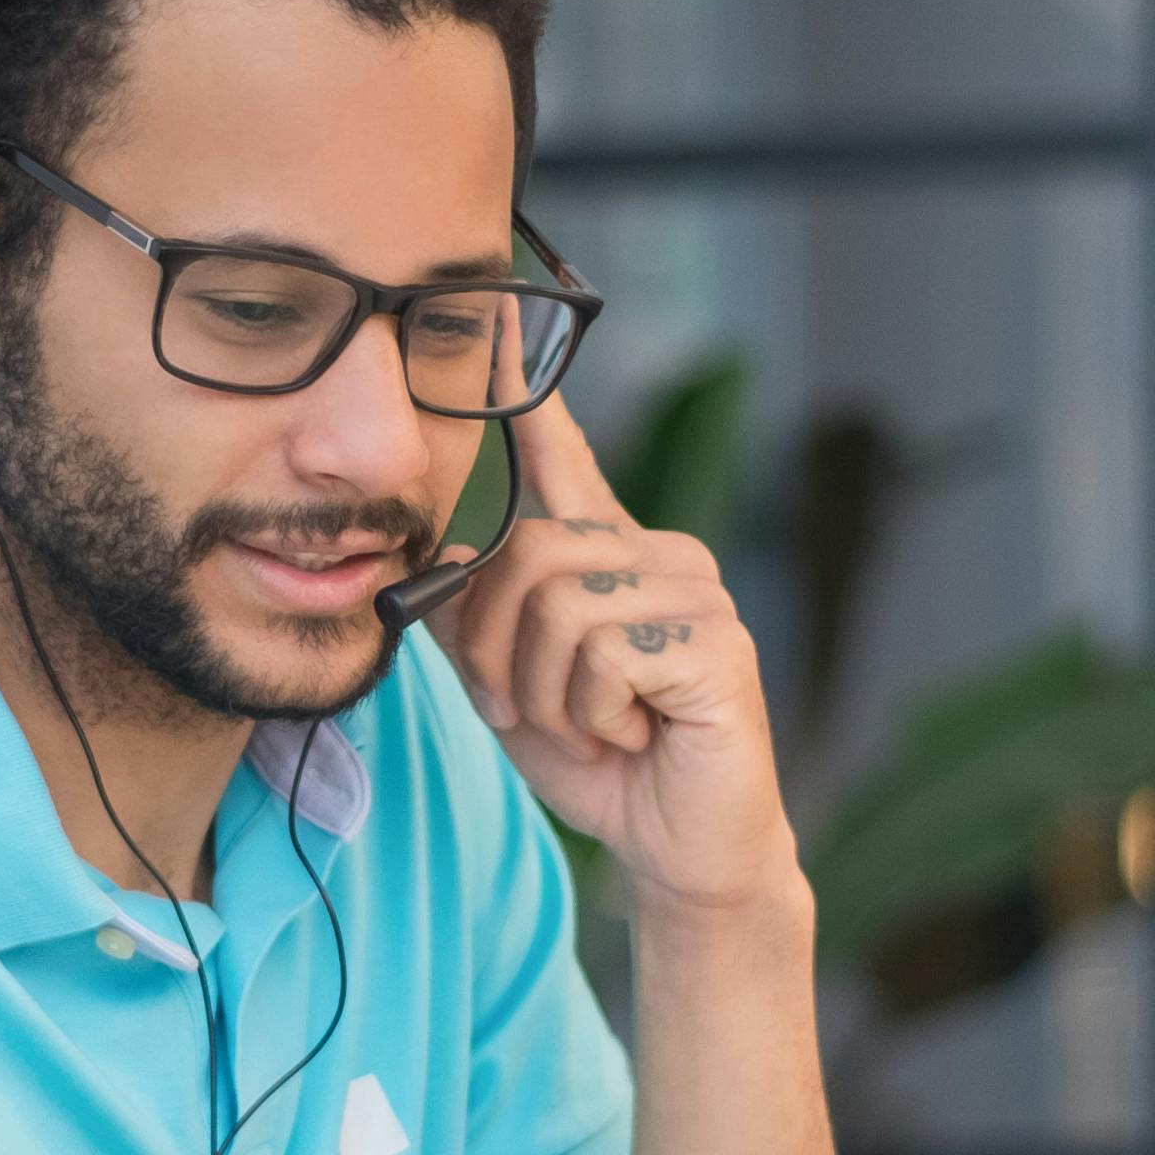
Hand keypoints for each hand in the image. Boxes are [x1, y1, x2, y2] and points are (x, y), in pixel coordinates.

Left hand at [427, 391, 799, 925]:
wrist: (677, 845)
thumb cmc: (601, 760)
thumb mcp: (511, 685)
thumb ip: (473, 622)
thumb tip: (435, 559)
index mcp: (609, 554)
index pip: (563, 458)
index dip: (528, 391)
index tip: (499, 310)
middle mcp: (661, 555)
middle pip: (529, 555)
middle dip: (502, 652)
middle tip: (532, 709)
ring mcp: (699, 594)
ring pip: (560, 607)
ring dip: (551, 693)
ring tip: (596, 725)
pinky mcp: (719, 645)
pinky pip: (606, 655)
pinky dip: (597, 712)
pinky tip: (635, 732)